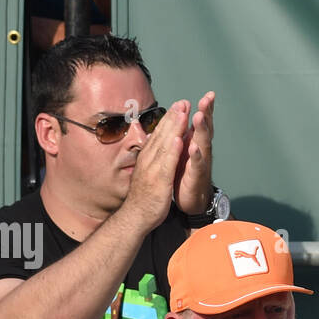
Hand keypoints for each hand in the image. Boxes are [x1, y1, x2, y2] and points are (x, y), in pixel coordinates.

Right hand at [120, 100, 188, 229]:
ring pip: (164, 144)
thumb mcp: (147, 174)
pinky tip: (179, 139)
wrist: (136, 216)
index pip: (159, 135)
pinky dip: (173, 150)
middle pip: (161, 135)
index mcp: (148, 158)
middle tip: (182, 102)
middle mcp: (149, 159)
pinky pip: (167, 163)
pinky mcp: (159, 180)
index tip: (177, 106)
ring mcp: (153, 169)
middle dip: (172, 117)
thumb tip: (153, 149)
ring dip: (173, 128)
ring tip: (182, 113)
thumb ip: (151, 160)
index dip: (168, 120)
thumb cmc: (144, 197)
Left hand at [174, 90, 215, 213]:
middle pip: (205, 129)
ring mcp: (200, 163)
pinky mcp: (196, 176)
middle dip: (207, 113)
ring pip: (202, 143)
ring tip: (200, 117)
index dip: (206, 109)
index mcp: (197, 142)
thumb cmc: (187, 173)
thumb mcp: (185, 150)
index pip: (202, 123)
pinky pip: (196, 164)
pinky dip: (196, 155)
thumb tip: (182, 116)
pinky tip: (194, 147)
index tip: (209, 94)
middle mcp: (202, 150)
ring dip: (201, 130)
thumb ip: (186, 134)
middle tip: (208, 99)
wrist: (192, 200)